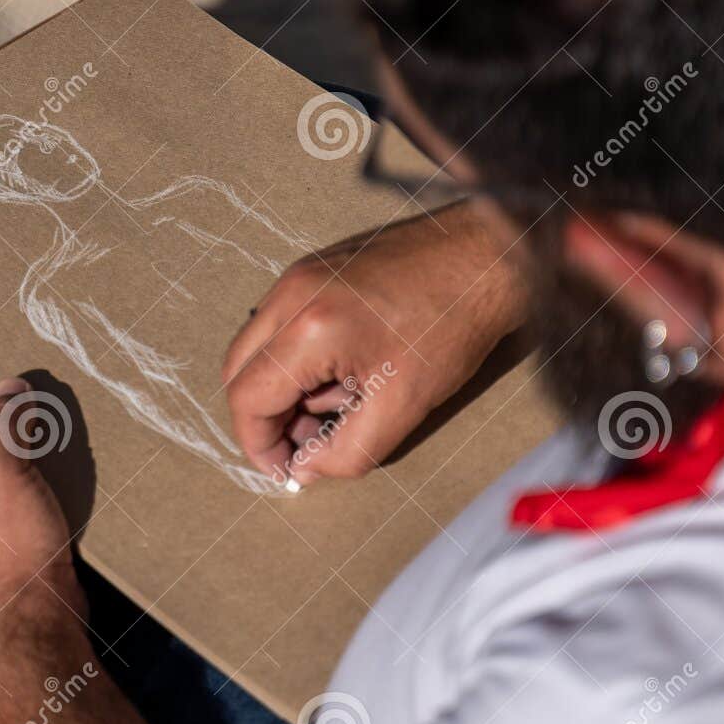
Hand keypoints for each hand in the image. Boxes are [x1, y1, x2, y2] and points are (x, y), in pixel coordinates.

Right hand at [222, 202, 528, 484]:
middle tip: (303, 442)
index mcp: (309, 329)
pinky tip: (342, 370)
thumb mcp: (404, 406)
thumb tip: (306, 467)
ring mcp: (299, 273)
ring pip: (257, 345)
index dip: (258, 444)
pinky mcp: (314, 265)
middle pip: (238, 370)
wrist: (485, 255)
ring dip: (280, 386)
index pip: (248, 398)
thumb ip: (347, 450)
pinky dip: (294, 356)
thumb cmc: (452, 325)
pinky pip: (280, 321)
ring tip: (335, 405)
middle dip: (263, 415)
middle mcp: (291, 293)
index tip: (284, 468)